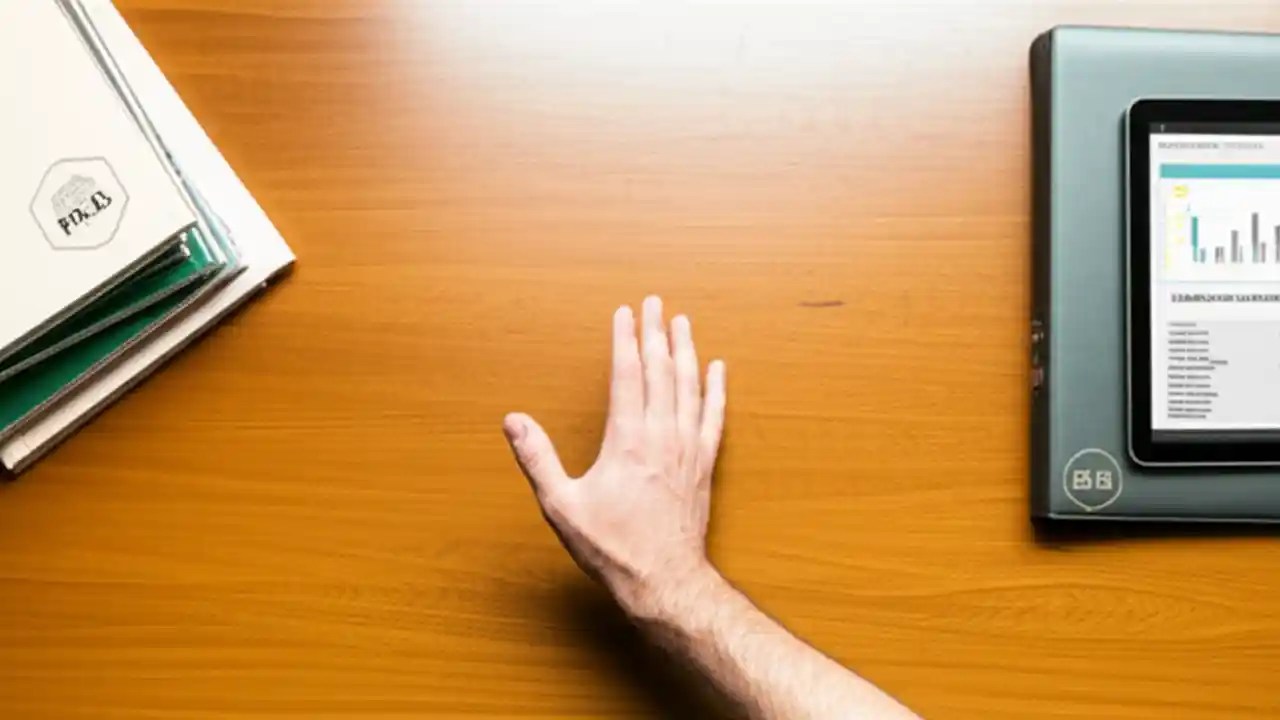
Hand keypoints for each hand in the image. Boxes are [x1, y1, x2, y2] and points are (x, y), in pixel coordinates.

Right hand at [503, 296, 726, 615]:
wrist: (664, 581)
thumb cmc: (612, 548)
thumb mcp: (562, 506)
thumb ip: (537, 459)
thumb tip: (513, 421)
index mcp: (628, 440)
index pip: (627, 375)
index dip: (625, 339)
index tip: (624, 312)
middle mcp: (662, 437)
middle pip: (661, 371)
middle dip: (656, 333)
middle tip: (655, 302)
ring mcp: (688, 449)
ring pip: (690, 387)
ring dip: (686, 351)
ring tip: (682, 323)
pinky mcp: (704, 465)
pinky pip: (715, 417)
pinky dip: (716, 390)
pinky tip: (718, 369)